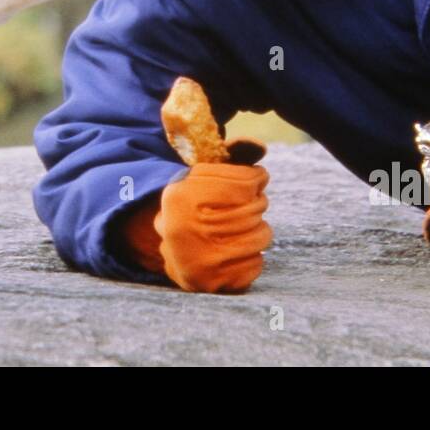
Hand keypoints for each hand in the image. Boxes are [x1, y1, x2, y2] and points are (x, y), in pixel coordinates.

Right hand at [120, 163, 271, 292]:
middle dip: (258, 203)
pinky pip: (256, 265)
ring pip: (260, 237)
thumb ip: (231, 157)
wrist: (168, 248)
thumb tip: (259, 145)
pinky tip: (238, 251)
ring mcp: (196, 260)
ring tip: (246, 227)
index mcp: (180, 196)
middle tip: (252, 204)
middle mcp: (183, 229)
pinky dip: (254, 258)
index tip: (256, 179)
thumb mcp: (203, 176)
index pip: (244, 183)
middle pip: (254, 210)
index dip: (257, 178)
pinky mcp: (210, 284)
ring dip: (260, 230)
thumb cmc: (193, 203)